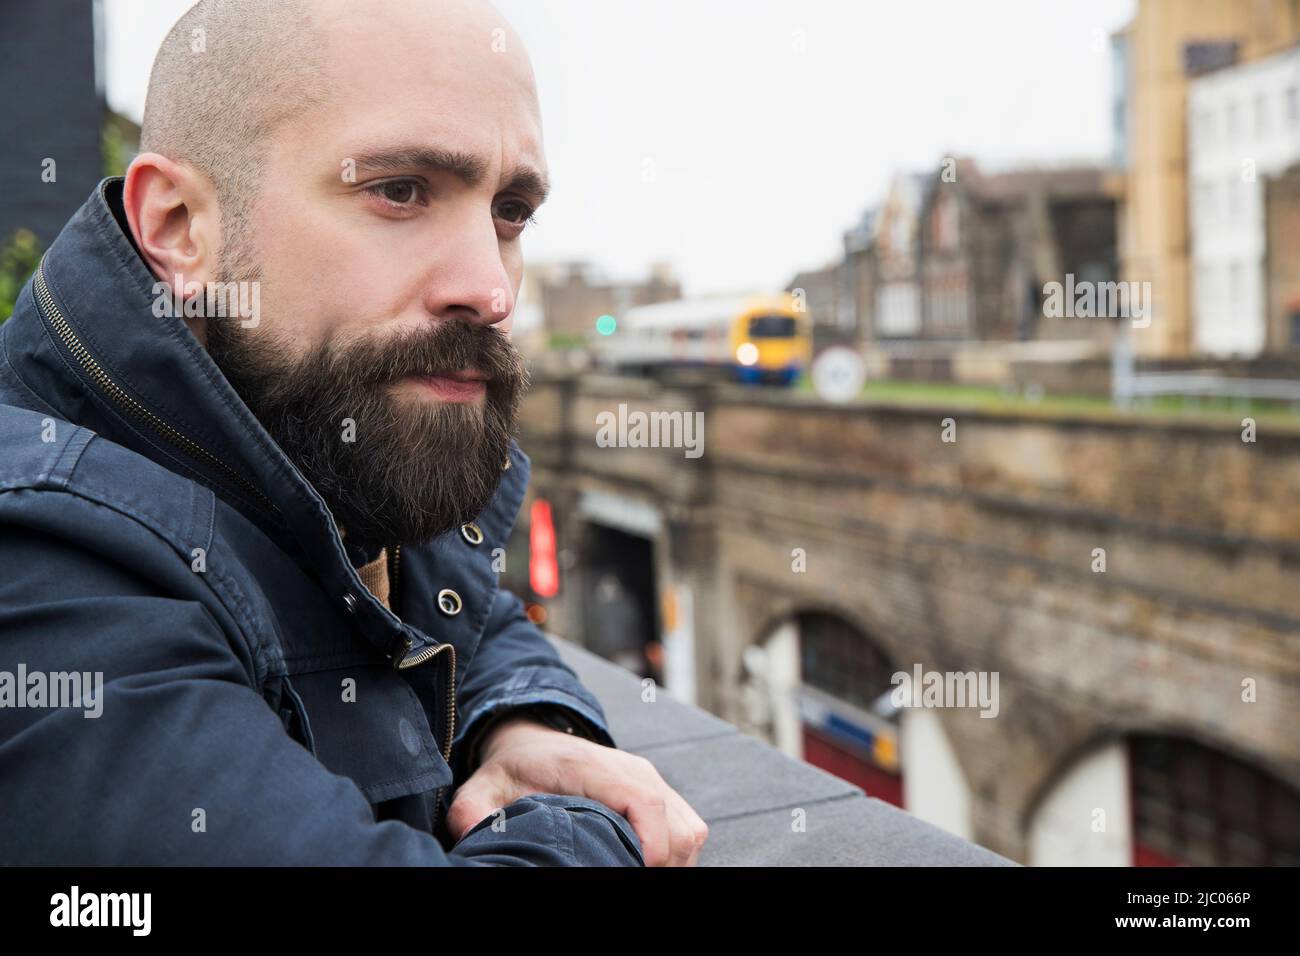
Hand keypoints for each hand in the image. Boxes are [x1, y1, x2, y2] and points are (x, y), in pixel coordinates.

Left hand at [447, 715, 708, 865]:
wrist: (534, 741)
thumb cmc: (512, 769)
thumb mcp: (483, 787)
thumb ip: (474, 810)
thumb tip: (471, 834)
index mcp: (591, 766)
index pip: (642, 798)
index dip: (650, 840)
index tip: (636, 869)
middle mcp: (631, 769)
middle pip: (675, 824)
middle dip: (661, 863)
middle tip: (627, 879)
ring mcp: (651, 780)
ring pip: (688, 831)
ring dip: (672, 862)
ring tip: (635, 874)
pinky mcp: (660, 793)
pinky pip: (688, 830)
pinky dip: (676, 854)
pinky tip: (646, 867)